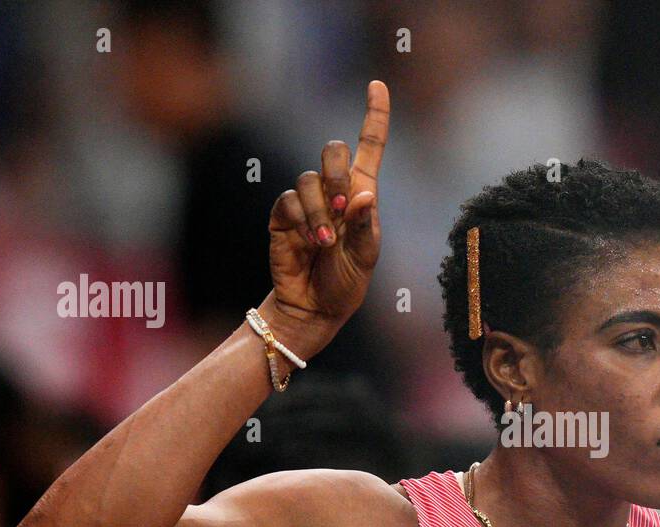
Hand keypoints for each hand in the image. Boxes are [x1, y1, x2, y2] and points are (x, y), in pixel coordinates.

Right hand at [262, 80, 389, 358]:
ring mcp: (307, 202)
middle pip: (333, 151)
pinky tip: (308, 242)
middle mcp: (334, 192)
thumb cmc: (346, 283)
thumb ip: (364, 227)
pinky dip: (301, 219)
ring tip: (324, 241)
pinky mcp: (283, 215)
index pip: (370, 146)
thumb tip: (362, 195)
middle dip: (338, 174)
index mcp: (362, 195)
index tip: (376, 84)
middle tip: (342, 208)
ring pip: (309, 178)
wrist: (314, 309)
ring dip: (319, 209)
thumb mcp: (365, 259)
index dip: (374, 115)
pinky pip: (288, 199)